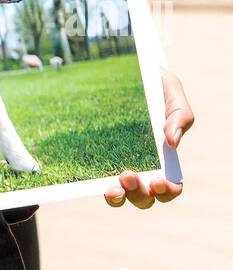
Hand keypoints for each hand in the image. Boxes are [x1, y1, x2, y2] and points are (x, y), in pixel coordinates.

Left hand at [104, 69, 193, 208]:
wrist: (130, 73)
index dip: (167, 191)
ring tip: (112, 187)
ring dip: (118, 197)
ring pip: (122, 195)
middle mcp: (145, 167)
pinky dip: (95, 184)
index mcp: (167, 158)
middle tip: (128, 175)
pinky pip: (97, 178)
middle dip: (138, 194)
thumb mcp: (172, 93)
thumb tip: (172, 142)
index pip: (171, 186)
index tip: (157, 181)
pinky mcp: (101, 156)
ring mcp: (121, 163)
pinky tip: (89, 180)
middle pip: (145, 197)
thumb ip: (180, 116)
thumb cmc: (157, 85)